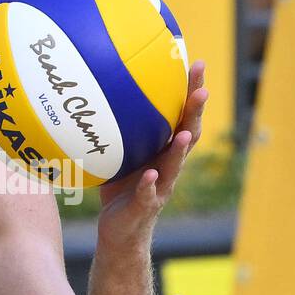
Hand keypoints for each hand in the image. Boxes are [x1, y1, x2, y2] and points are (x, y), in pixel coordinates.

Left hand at [96, 59, 207, 248]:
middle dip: (196, 112)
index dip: (191, 91)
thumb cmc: (118, 187)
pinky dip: (149, 184)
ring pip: (175, 165)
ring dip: (180, 150)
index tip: (196, 63)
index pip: (182, 114)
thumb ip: (113, 127)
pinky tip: (150, 175)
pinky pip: (148, 194)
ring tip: (185, 133)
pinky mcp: (145, 206)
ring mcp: (160, 186)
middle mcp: (168, 165)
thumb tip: (92, 89)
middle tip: (203, 90)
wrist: (120, 231)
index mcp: (163, 148)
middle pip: (189, 134)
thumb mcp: (116, 152)